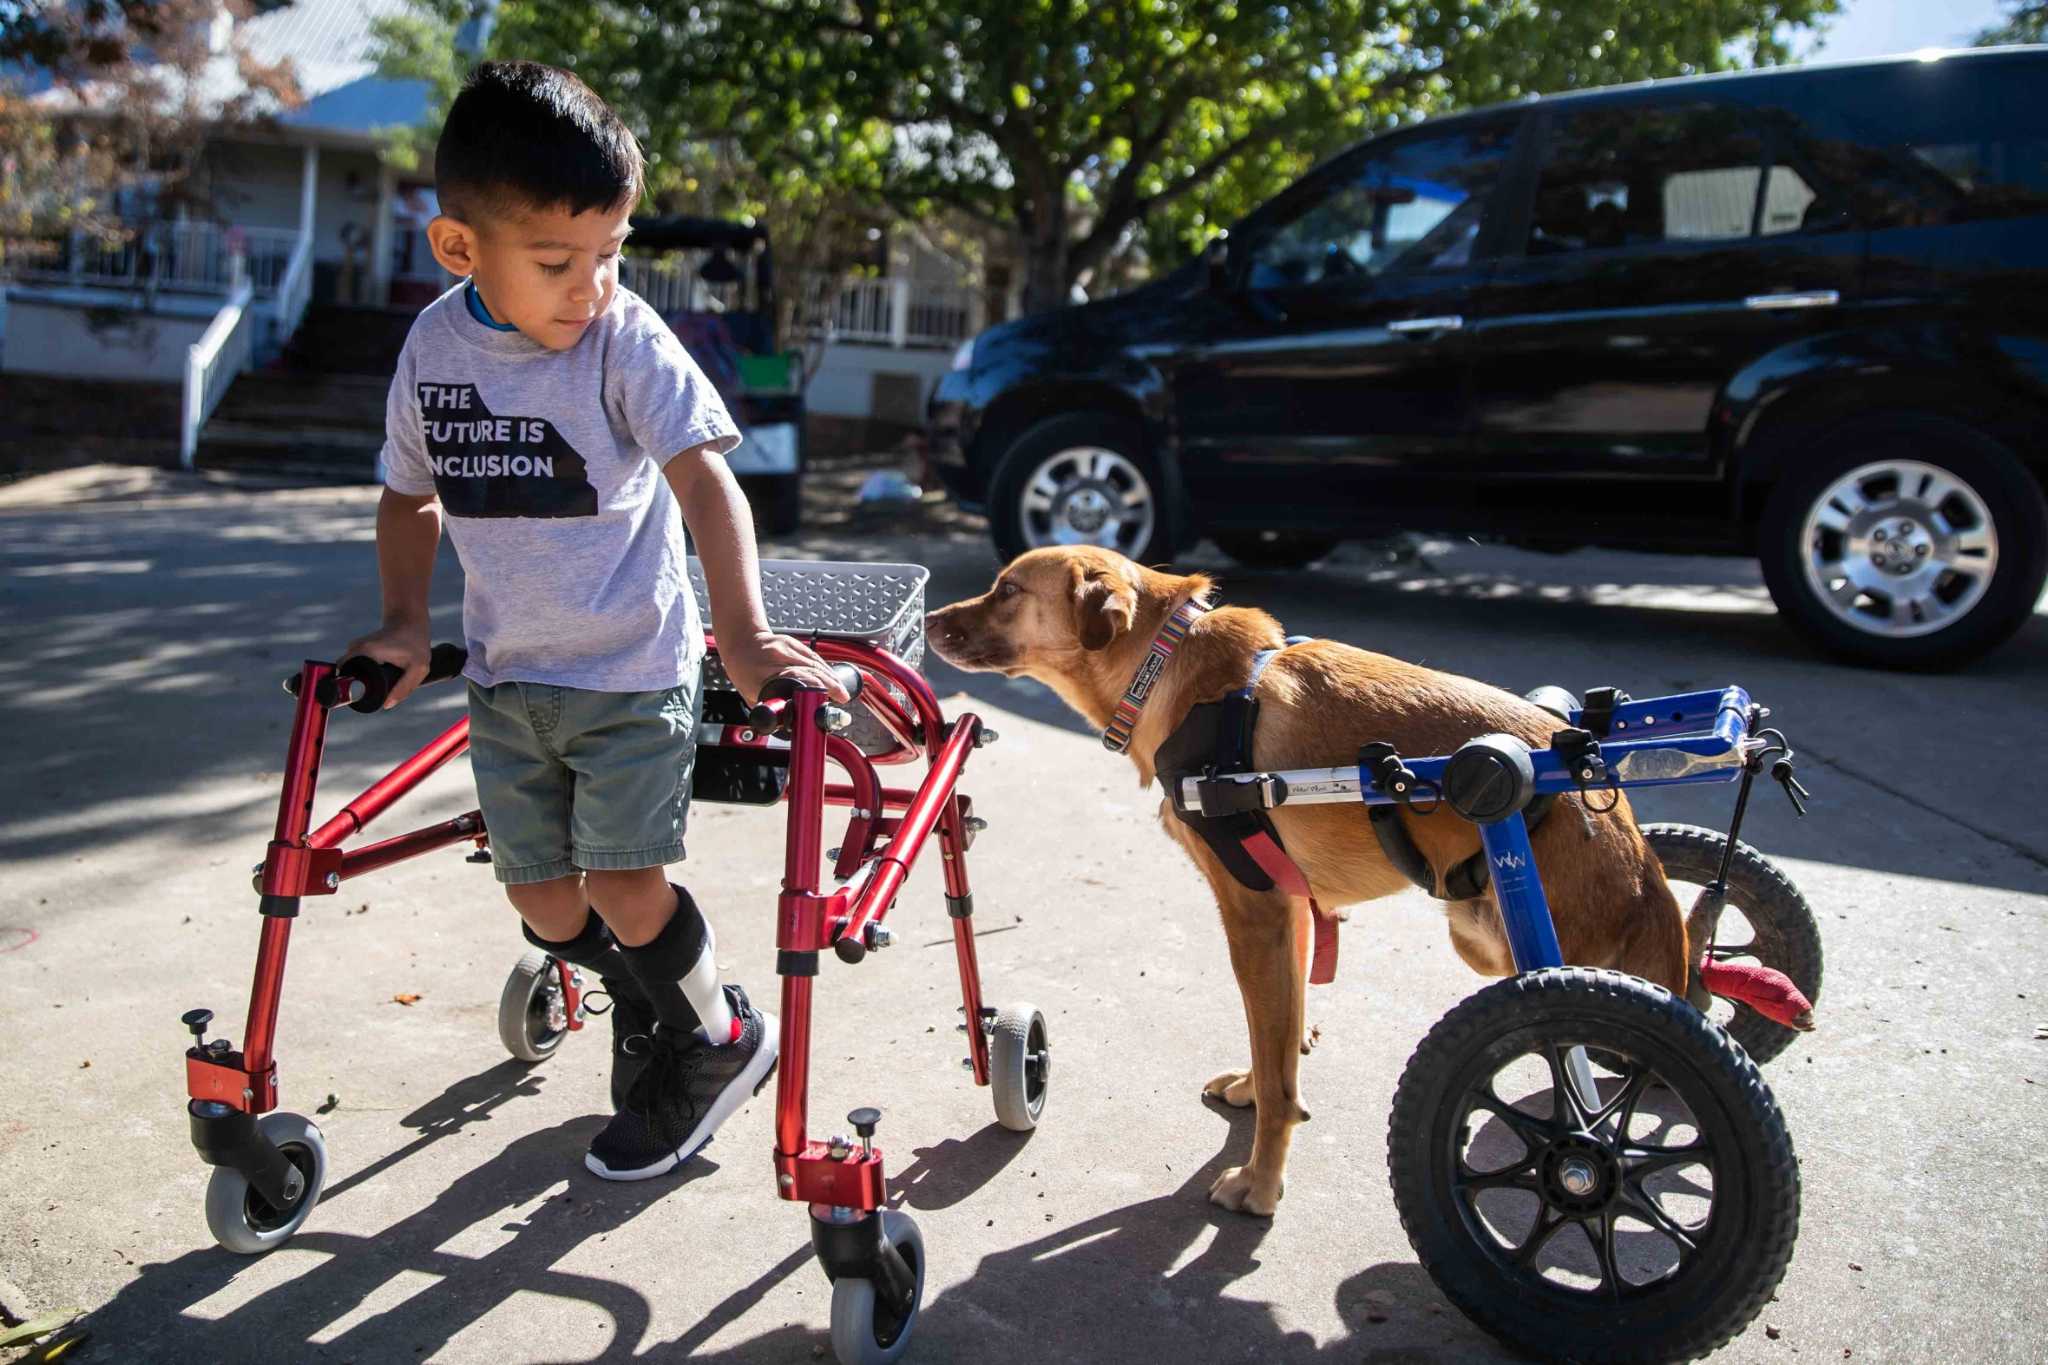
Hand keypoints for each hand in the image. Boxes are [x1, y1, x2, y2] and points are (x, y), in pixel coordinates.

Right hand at [341, 619, 430, 709]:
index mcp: (365, 651)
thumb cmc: (415, 643)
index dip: (348, 689)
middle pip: (347, 675)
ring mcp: (353, 648)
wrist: (409, 621)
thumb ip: (404, 688)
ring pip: (352, 672)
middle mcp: (354, 648)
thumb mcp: (418, 667)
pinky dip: (365, 674)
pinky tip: (380, 674)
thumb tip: (387, 705)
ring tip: (385, 677)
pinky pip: (355, 667)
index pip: (344, 673)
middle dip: (359, 687)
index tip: (360, 697)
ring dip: (364, 680)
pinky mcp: (357, 649)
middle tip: (380, 689)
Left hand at [718, 631, 848, 705]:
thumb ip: (769, 708)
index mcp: (764, 671)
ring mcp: (787, 646)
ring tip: (840, 691)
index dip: (814, 691)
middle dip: (830, 686)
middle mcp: (777, 655)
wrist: (741, 640)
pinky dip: (825, 669)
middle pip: (812, 670)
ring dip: (831, 678)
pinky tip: (832, 677)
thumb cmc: (742, 668)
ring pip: (817, 663)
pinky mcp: (794, 642)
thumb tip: (786, 725)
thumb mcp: (750, 693)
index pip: (797, 679)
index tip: (824, 703)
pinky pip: (815, 657)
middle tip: (841, 698)